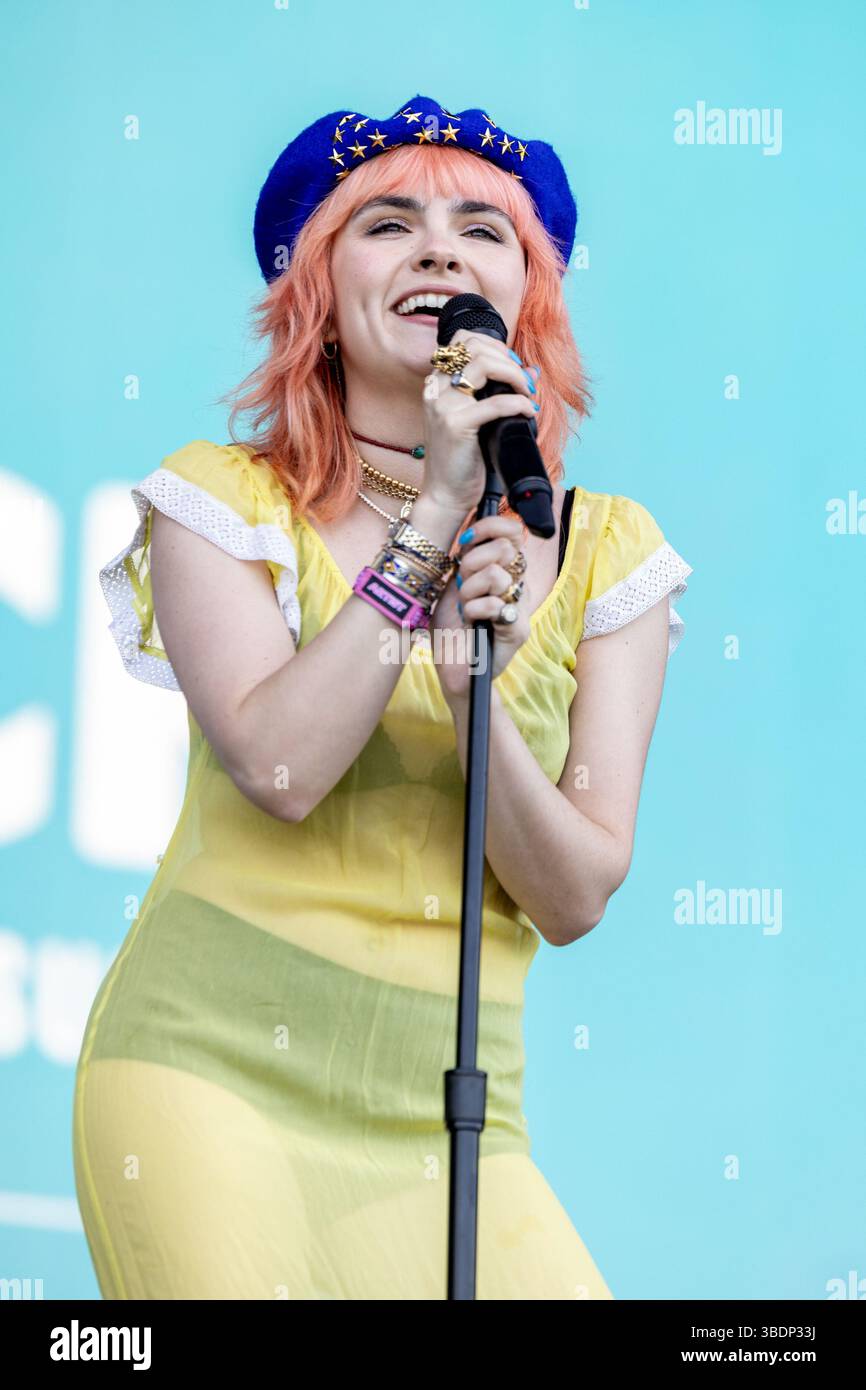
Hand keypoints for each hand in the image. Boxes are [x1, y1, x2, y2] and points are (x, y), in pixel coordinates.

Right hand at [420, 332, 538, 514]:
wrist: (445, 495)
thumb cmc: (463, 460)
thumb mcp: (480, 420)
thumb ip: (499, 391)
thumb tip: (530, 369)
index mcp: (438, 384)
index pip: (462, 339)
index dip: (493, 344)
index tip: (512, 365)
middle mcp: (436, 389)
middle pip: (474, 346)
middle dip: (507, 358)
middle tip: (524, 381)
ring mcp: (443, 406)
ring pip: (483, 365)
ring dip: (514, 374)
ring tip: (527, 393)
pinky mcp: (455, 425)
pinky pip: (495, 402)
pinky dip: (518, 403)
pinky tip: (527, 413)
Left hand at [430, 513, 530, 700]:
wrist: (453, 668)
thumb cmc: (452, 628)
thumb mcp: (453, 584)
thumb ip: (466, 558)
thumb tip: (469, 526)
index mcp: (505, 570)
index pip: (512, 531)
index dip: (488, 526)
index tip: (464, 542)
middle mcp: (518, 585)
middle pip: (504, 547)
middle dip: (471, 562)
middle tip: (461, 586)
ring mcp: (522, 607)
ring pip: (495, 573)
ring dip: (469, 590)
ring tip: (465, 608)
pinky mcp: (519, 630)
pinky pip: (495, 604)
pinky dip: (473, 610)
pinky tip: (470, 621)